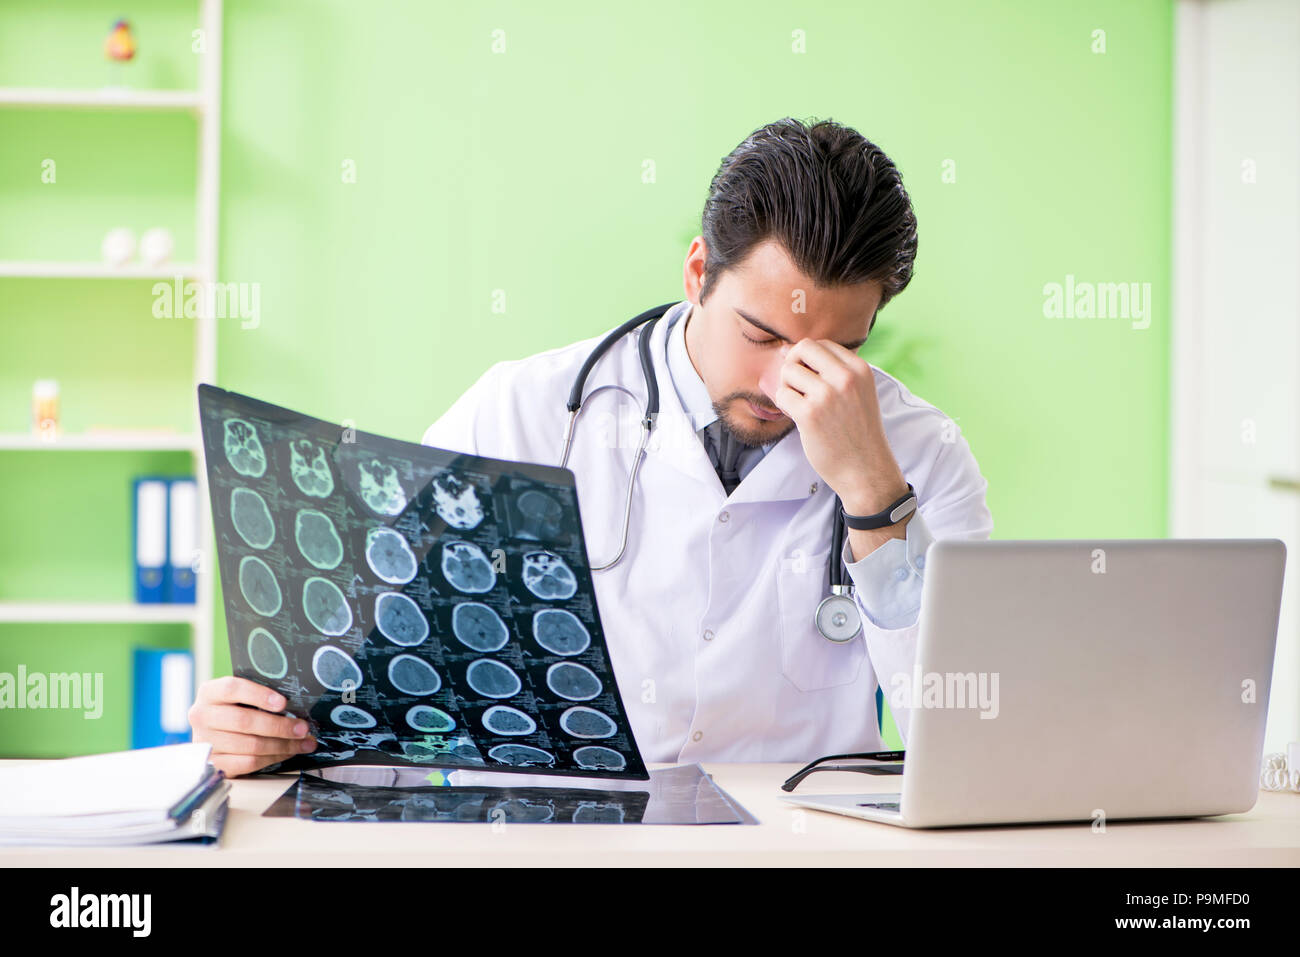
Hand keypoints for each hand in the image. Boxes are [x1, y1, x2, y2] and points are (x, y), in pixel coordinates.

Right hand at [189, 676, 315, 776]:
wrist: (213, 734)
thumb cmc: (233, 710)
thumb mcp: (240, 697)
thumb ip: (259, 696)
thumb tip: (295, 705)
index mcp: (209, 692)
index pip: (232, 688)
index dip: (259, 695)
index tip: (283, 703)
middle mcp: (202, 716)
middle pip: (244, 721)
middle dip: (279, 726)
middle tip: (302, 728)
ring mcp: (206, 741)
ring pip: (250, 745)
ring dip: (282, 745)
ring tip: (302, 742)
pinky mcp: (214, 763)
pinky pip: (248, 763)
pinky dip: (272, 758)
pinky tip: (286, 753)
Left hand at [759, 338, 907, 513]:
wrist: (865, 470)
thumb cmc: (857, 432)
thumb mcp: (857, 393)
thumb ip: (830, 371)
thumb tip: (785, 350)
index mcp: (859, 369)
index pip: (821, 344)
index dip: (807, 359)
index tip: (810, 380)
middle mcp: (845, 378)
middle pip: (802, 348)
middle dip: (793, 365)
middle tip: (798, 387)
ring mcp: (827, 395)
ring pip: (788, 372)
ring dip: (788, 388)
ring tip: (800, 405)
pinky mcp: (810, 414)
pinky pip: (782, 395)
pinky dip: (784, 405)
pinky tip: (798, 417)